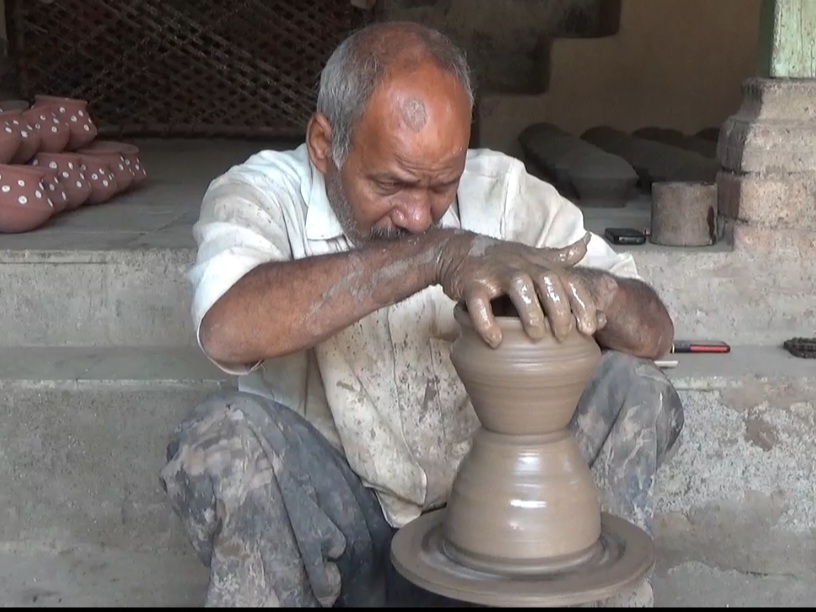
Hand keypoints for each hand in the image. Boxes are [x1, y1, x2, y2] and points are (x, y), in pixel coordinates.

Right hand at [436, 231, 612, 346]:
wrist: (456, 250)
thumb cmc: (499, 260)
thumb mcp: (531, 256)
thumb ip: (559, 257)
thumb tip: (585, 245)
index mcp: (538, 264)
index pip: (569, 280)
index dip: (583, 303)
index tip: (590, 329)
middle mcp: (521, 265)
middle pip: (548, 281)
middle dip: (560, 309)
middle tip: (563, 336)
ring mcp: (495, 273)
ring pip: (519, 286)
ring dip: (531, 312)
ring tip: (535, 337)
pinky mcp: (471, 284)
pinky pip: (479, 302)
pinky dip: (487, 322)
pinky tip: (495, 340)